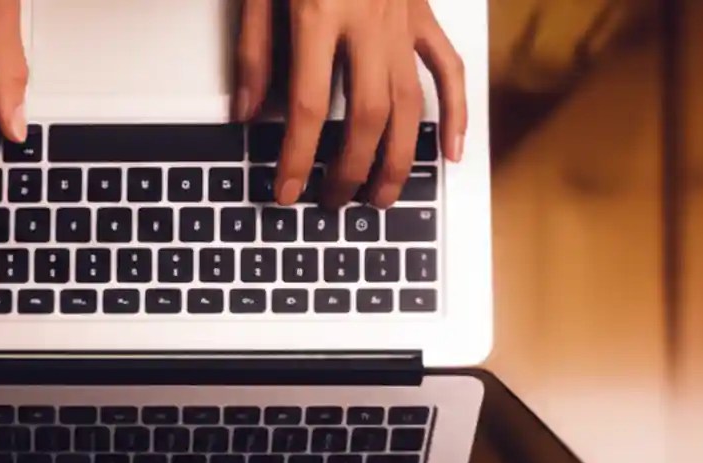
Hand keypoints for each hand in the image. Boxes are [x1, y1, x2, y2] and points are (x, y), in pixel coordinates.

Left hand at [234, 0, 466, 207]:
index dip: (298, 158)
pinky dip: (453, 113)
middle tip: (333, 203)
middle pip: (366, 116)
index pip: (308, 107)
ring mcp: (402, 18)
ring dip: (399, 158)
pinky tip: (450, 152)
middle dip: (351, 169)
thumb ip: (253, 52)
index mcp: (319, 12)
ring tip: (382, 198)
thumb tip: (249, 114)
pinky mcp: (422, 11)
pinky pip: (446, 68)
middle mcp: (367, 21)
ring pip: (410, 104)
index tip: (287, 192)